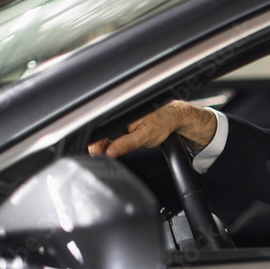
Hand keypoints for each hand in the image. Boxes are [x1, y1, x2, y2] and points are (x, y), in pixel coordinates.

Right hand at [88, 100, 216, 157]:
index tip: (96, 153)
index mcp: (122, 114)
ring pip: (105, 132)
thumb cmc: (163, 123)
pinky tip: (116, 144)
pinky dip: (111, 140)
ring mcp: (121, 117)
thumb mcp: (144, 137)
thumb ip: (125, 144)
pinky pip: (112, 132)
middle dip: (99, 144)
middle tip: (102, 155)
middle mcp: (120, 113)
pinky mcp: (123, 121)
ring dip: (104, 143)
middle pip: (101, 131)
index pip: (101, 130)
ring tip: (111, 148)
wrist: (173, 117)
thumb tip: (109, 152)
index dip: (96, 143)